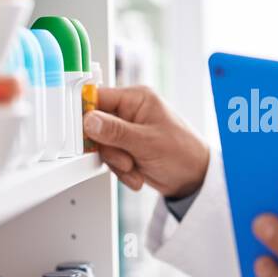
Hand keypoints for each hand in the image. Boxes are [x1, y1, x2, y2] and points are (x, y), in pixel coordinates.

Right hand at [83, 85, 210, 197]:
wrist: (195, 179)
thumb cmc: (183, 153)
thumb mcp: (147, 142)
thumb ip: (115, 131)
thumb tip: (89, 120)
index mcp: (136, 98)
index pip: (98, 97)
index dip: (86, 114)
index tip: (82, 132)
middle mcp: (130, 112)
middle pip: (96, 125)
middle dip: (109, 149)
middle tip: (125, 158)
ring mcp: (128, 131)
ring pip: (103, 146)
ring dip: (117, 163)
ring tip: (135, 167)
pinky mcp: (127, 148)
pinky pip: (111, 159)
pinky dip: (122, 171)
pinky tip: (137, 174)